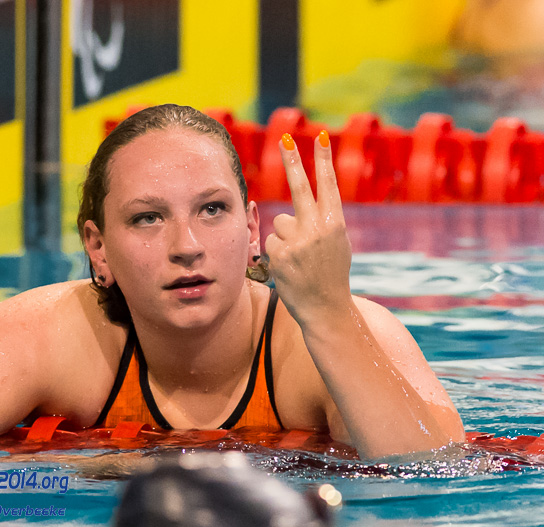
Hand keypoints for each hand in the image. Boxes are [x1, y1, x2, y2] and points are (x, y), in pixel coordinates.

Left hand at [264, 132, 352, 325]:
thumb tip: (295, 209)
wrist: (325, 308)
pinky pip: (271, 241)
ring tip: (298, 259)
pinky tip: (289, 268)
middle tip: (285, 139)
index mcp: (335, 223)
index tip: (321, 136)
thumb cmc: (330, 274)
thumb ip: (321, 223)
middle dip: (292, 161)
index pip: (328, 185)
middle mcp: (317, 228)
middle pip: (299, 187)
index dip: (323, 160)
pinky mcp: (280, 254)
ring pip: (279, 222)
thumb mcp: (336, 244)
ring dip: (285, 237)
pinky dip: (277, 253)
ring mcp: (297, 241)